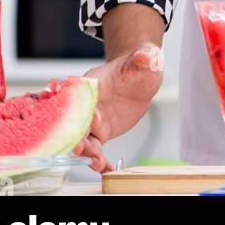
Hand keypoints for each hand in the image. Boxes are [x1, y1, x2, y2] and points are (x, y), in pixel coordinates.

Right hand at [72, 42, 164, 173]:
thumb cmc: (139, 64)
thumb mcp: (145, 58)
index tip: (91, 119)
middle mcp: (88, 104)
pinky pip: (96, 148)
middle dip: (78, 136)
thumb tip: (146, 56)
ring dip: (88, 152)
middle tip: (85, 149)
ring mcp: (93, 119)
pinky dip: (99, 159)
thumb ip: (144, 57)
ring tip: (97, 163)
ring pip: (84, 138)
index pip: (80, 97)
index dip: (83, 109)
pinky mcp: (101, 132)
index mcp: (92, 84)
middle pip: (77, 122)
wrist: (141, 77)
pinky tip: (105, 169)